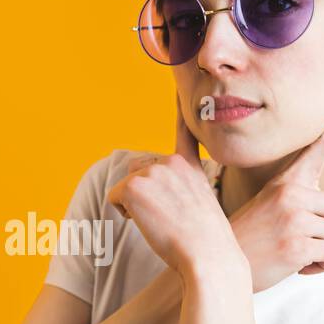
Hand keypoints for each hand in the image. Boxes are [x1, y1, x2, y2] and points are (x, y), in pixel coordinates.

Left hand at [107, 99, 245, 278]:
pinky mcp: (136, 186)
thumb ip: (182, 190)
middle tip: (166, 217)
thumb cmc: (208, 244)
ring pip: (126, 187)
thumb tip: (160, 190)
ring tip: (161, 223)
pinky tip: (148, 224)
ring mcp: (153, 171)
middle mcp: (172, 161)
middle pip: (137, 170)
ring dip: (134, 206)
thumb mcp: (202, 207)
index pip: (182, 128)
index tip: (177, 67)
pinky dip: (124, 213)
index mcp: (191, 165)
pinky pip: (115, 199)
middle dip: (141, 193)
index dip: (178, 101)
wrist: (209, 256)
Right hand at [229, 86, 323, 290]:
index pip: (321, 144)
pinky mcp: (297, 247)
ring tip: (299, 252)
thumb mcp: (271, 206)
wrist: (217, 265)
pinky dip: (321, 266)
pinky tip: (298, 265)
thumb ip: (301, 200)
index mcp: (288, 181)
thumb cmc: (250, 238)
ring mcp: (295, 220)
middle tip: (309, 239)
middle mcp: (292, 194)